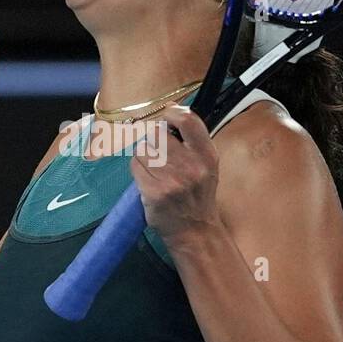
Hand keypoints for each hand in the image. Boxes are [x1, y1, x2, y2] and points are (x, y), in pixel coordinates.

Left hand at [132, 105, 221, 245]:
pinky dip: (138, 170)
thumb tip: (171, 110)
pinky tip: (148, 181)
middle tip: (159, 153)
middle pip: (157, 133)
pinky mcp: (153, 192)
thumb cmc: (198, 195)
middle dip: (154, 140)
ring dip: (144, 156)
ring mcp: (172, 180)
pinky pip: (135, 166)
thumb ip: (192, 140)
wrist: (195, 231)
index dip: (172, 113)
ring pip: (143, 149)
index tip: (166, 116)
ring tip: (155, 170)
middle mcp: (191, 166)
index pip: (188, 120)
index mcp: (207, 155)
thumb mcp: (207, 165)